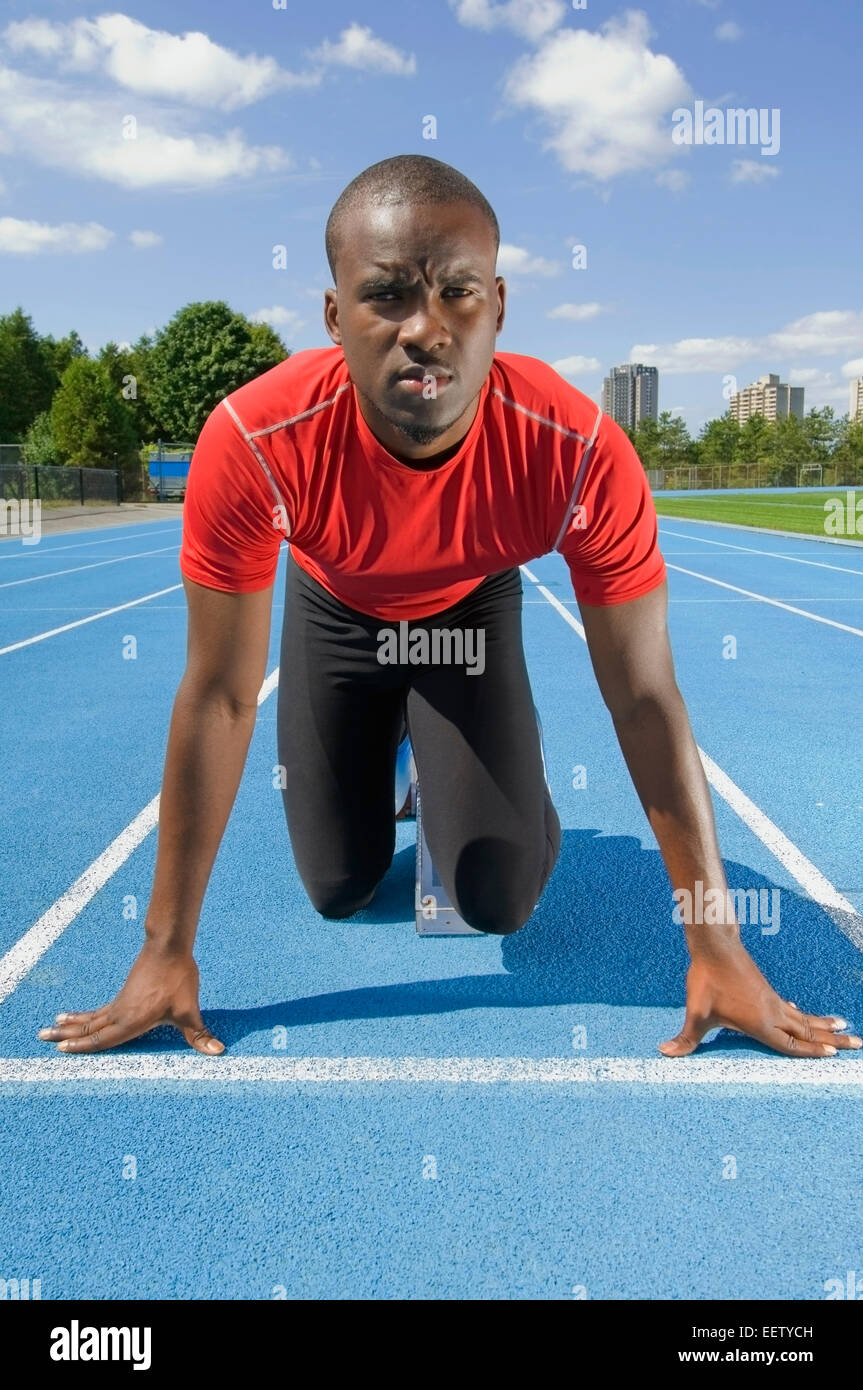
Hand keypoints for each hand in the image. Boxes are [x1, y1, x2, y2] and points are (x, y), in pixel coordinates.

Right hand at [37, 939, 224, 1055]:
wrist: (169, 946)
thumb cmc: (178, 978)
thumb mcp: (189, 1010)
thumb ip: (199, 1034)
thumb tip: (218, 1052)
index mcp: (131, 1021)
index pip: (102, 1039)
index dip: (83, 1046)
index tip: (61, 1049)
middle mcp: (121, 1012)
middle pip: (89, 1027)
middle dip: (66, 1034)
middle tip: (42, 1037)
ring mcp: (121, 1001)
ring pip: (91, 1017)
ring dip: (71, 1023)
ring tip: (52, 1025)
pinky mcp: (125, 992)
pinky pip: (100, 1009)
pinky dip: (85, 1014)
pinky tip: (77, 1015)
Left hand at [659, 944, 861, 1057]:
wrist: (714, 946)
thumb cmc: (706, 980)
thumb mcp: (696, 1012)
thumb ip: (686, 1037)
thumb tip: (665, 1052)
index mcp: (761, 1023)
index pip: (792, 1044)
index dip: (811, 1051)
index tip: (833, 1055)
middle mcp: (773, 1012)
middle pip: (808, 1030)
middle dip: (833, 1039)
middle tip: (858, 1043)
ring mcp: (771, 1000)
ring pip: (803, 1017)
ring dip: (824, 1024)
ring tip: (845, 1027)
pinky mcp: (765, 990)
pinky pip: (790, 1007)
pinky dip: (803, 1012)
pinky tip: (800, 1010)